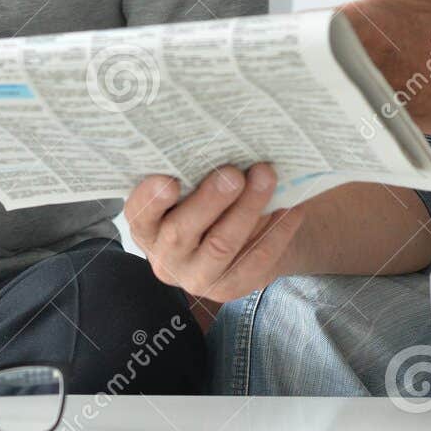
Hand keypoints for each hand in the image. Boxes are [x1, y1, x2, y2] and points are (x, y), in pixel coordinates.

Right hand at [126, 164, 306, 305]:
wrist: (238, 243)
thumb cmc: (207, 202)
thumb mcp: (191, 190)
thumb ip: (194, 173)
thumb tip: (222, 141)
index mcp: (147, 227)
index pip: (139, 214)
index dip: (151, 198)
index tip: (169, 180)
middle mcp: (165, 257)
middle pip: (182, 231)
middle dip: (210, 199)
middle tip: (234, 173)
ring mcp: (197, 277)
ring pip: (221, 245)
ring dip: (247, 208)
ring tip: (266, 177)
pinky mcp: (230, 289)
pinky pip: (256, 259)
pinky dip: (277, 231)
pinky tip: (291, 207)